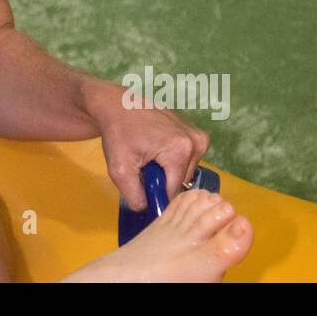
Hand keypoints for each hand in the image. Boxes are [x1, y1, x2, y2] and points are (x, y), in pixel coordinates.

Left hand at [89, 83, 210, 210]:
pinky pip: (189, 160)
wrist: (117, 105)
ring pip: (186, 172)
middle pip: (182, 181)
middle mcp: (196, 142)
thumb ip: (134, 196)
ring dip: (168, 171)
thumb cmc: (117, 132)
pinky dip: (173, 160)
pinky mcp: (197, 134)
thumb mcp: (119, 169)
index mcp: (180, 150)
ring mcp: (199, 136)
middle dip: (163, 181)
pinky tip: (157, 151)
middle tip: (143, 169)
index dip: (157, 194)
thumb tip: (148, 211)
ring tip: (149, 158)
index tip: (143, 189)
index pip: (175, 191)